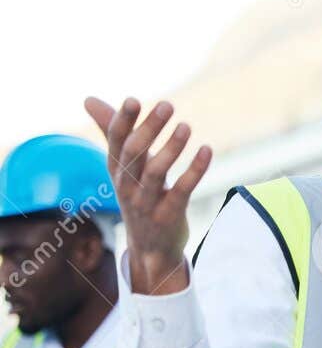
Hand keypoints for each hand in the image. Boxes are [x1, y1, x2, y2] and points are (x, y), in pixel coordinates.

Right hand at [83, 96, 211, 294]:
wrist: (150, 248)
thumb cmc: (138, 197)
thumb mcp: (124, 167)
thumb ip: (111, 132)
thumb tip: (88, 99)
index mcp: (116, 170)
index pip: (115, 142)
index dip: (122, 121)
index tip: (133, 99)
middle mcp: (127, 185)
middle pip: (133, 154)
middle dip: (149, 129)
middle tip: (167, 105)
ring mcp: (146, 203)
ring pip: (155, 173)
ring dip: (171, 148)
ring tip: (186, 126)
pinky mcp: (168, 216)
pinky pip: (181, 191)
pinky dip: (194, 171)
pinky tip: (207, 150)